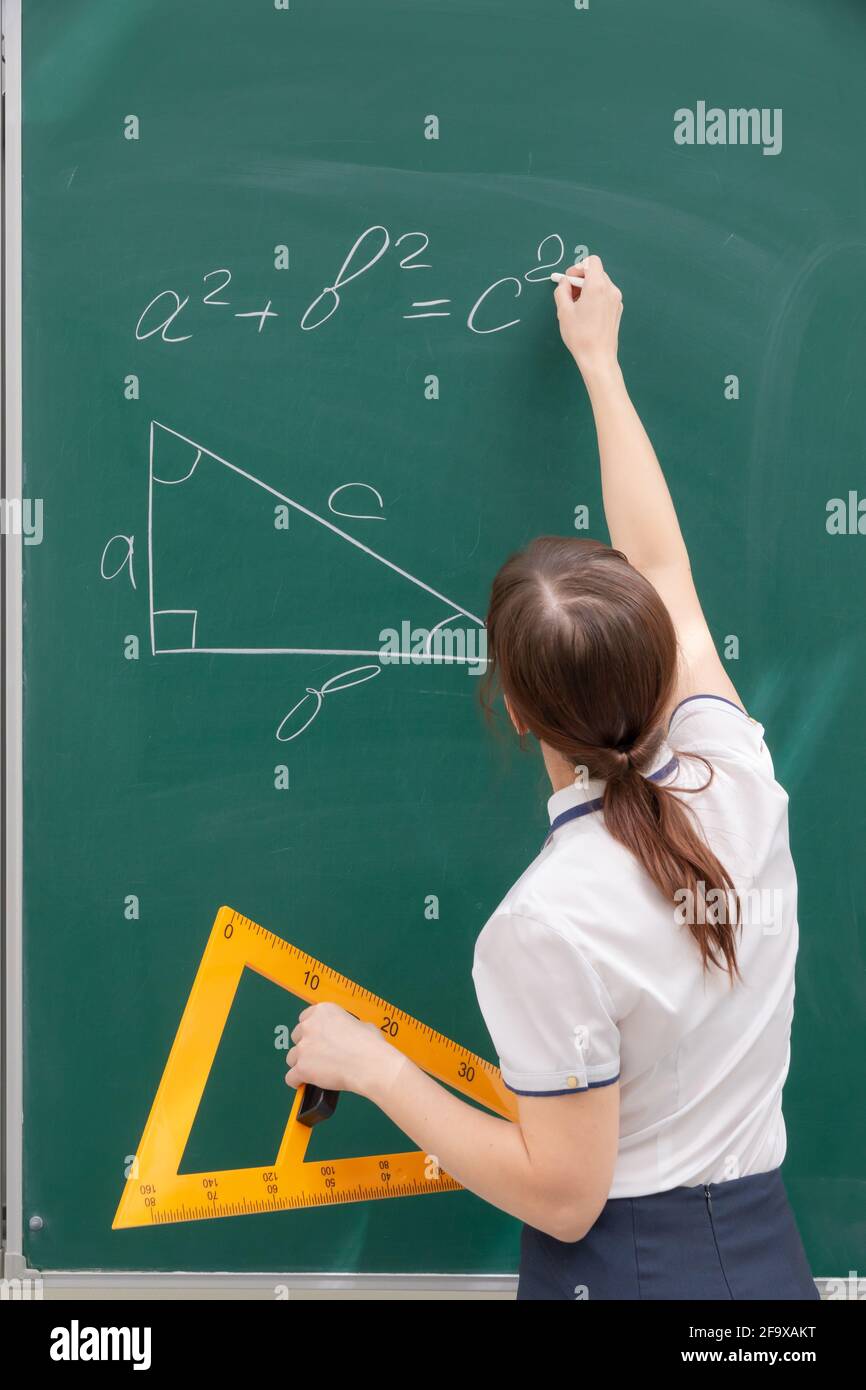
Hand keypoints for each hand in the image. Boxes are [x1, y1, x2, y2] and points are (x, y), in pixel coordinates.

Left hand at [285, 1002, 404, 1100]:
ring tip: (315, 1072)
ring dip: (302, 1064)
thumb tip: (348, 1033)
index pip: (305, 1018)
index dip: (312, 1031)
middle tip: (320, 1056)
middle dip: (306, 1046)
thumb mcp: (361, 1024)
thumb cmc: (370, 1045)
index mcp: (323, 1011)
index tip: (318, 1039)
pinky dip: (297, 1082)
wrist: (370, 1064)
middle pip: (296, 1036)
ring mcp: (303, 1047)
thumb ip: (346, 1026)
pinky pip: (290, 1077)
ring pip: (292, 1057)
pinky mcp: (301, 1067)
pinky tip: (304, 1084)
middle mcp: (309, 1025)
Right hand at [554, 254, 622, 376]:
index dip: (578, 267)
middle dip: (581, 279)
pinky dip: (595, 297)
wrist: (598, 357)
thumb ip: (562, 290)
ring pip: (601, 284)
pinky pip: (605, 295)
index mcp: (597, 286)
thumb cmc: (580, 335)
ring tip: (576, 306)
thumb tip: (564, 282)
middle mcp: (611, 289)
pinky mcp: (617, 309)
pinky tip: (586, 313)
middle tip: (569, 294)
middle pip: (596, 272)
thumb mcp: (563, 311)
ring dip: (587, 289)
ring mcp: (616, 300)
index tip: (569, 280)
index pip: (591, 261)